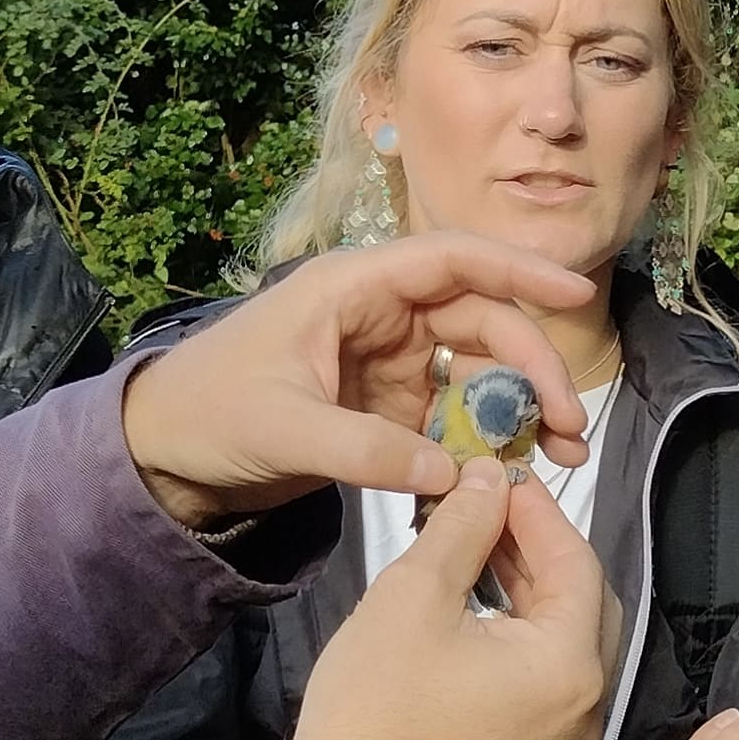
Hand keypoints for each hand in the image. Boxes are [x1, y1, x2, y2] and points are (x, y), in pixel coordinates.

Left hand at [122, 235, 599, 529]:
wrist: (163, 456)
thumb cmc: (208, 413)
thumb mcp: (282, 430)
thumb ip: (366, 452)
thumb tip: (453, 475)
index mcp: (354, 288)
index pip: (452, 261)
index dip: (518, 270)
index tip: (575, 292)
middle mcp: (381, 316)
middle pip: (481, 323)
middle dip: (532, 371)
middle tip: (570, 428)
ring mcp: (387, 362)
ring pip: (475, 375)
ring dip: (518, 412)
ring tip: (559, 458)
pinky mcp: (385, 408)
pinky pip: (449, 419)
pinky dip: (481, 445)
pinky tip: (507, 478)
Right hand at [235, 464, 616, 739]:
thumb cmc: (374, 707)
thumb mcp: (415, 595)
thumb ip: (464, 526)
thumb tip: (488, 476)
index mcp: (571, 667)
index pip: (577, 563)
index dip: (539, 511)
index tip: (499, 473)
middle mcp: (587, 708)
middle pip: (584, 602)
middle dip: (540, 548)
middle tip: (489, 506)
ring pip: (566, 642)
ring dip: (528, 590)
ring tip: (477, 545)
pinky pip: (546, 681)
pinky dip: (521, 636)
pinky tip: (476, 607)